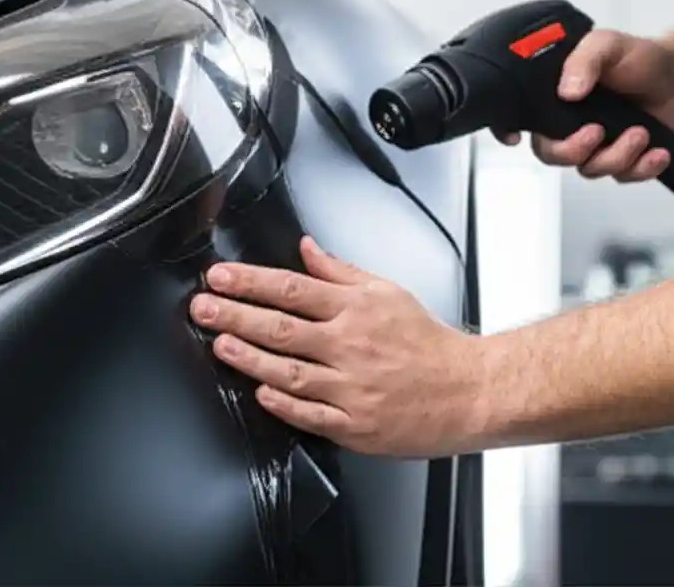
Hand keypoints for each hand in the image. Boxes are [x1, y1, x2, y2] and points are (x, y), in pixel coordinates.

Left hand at [189, 236, 484, 457]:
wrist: (469, 390)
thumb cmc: (429, 343)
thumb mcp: (387, 292)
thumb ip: (340, 271)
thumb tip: (305, 248)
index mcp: (357, 310)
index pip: (293, 289)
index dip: (250, 281)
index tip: (220, 277)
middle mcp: (351, 346)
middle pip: (283, 327)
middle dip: (236, 314)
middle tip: (203, 306)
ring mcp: (352, 388)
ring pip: (290, 372)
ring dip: (250, 357)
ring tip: (220, 343)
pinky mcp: (356, 425)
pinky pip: (311, 415)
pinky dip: (284, 404)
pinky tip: (261, 393)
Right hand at [497, 29, 673, 182]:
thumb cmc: (639, 58)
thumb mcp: (607, 45)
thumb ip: (584, 61)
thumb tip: (567, 90)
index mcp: (556, 98)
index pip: (522, 118)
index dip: (509, 132)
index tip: (516, 138)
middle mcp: (570, 124)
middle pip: (552, 154)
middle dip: (574, 151)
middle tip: (597, 132)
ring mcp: (596, 145)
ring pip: (590, 169)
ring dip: (618, 156)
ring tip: (641, 132)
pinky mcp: (622, 159)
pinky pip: (622, 177)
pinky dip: (642, 168)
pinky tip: (657, 151)